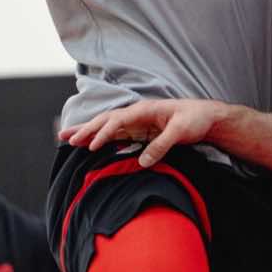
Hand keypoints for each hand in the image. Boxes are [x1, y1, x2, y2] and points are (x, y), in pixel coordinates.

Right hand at [58, 99, 226, 167]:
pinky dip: (99, 136)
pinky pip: (115, 133)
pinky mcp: (139, 130)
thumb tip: (142, 162)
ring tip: (65, 137)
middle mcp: (136, 113)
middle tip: (66, 139)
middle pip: (106, 119)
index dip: (103, 132)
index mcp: (144, 109)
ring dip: (87, 131)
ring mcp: (136, 121)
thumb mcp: (181, 132)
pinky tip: (88, 143)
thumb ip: (161, 146)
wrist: (206, 117)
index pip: (118, 120)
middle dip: (86, 129)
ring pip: (106, 125)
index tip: (91, 145)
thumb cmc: (194, 119)